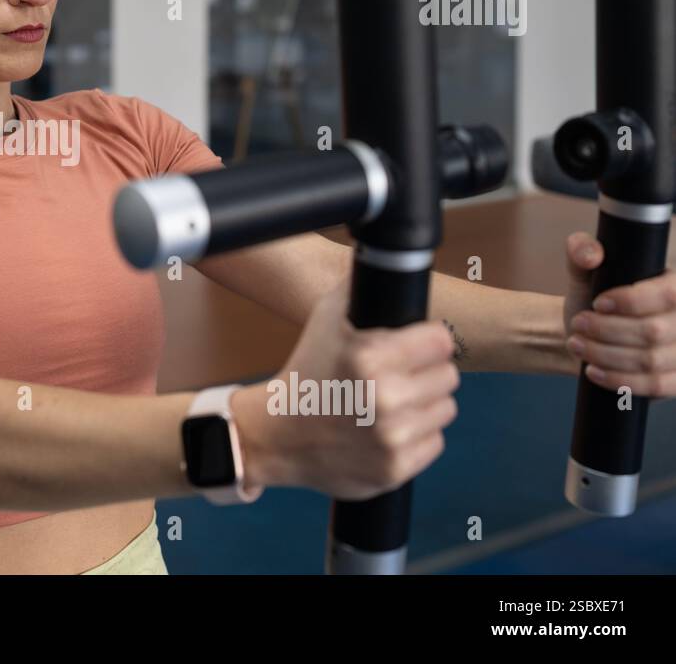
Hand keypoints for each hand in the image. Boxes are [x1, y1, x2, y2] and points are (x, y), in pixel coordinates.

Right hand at [234, 275, 458, 500]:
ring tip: (394, 402)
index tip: (415, 345)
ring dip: (425, 404)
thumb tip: (390, 256)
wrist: (277, 434)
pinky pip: (434, 443)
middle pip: (448, 375)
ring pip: (445, 409)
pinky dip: (417, 436)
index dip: (428, 340)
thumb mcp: (325, 318)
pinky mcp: (395, 469)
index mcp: (371, 357)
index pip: (441, 341)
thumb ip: (360, 288)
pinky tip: (390, 429)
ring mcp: (392, 438)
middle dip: (426, 372)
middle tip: (400, 375)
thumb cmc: (305, 372)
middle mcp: (385, 398)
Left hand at [563, 231, 675, 396]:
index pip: (668, 294)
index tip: (597, 303)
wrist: (589, 333)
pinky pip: (655, 386)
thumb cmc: (594, 297)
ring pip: (650, 361)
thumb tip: (591, 254)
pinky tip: (594, 370)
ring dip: (605, 354)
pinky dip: (620, 380)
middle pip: (653, 331)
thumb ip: (582, 251)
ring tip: (576, 344)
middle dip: (607, 330)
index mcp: (675, 286)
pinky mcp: (675, 379)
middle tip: (578, 324)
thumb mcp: (585, 270)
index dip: (631, 301)